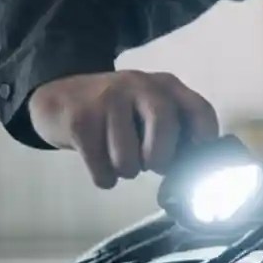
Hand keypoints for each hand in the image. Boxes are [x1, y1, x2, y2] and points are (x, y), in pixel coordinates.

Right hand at [27, 71, 219, 188]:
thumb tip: (195, 167)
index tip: (192, 162)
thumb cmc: (116, 115)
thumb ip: (175, 130)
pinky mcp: (80, 119)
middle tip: (150, 165)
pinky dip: (104, 177)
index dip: (203, 142)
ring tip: (119, 159)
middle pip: (166, 127)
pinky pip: (101, 168)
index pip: (200, 111)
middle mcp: (140, 85)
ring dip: (126, 171)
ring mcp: (108, 98)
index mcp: (166, 86)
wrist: (59, 99)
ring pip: (128, 157)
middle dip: (160, 159)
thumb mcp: (148, 111)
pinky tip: (99, 164)